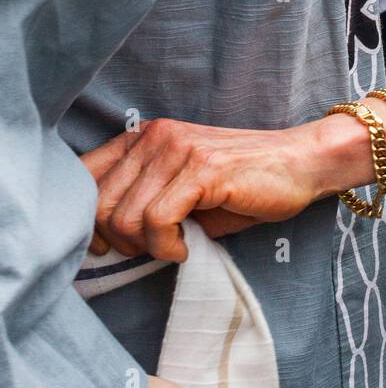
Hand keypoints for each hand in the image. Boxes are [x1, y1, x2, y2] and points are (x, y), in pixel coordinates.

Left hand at [83, 118, 322, 261]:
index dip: (83, 220)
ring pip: (125, 217)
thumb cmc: (243, 185)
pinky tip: (186, 248)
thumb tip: (102, 241)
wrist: (300, 165)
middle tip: (151, 250)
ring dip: (147, 248)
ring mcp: (178, 150)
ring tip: (176, 247)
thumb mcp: (182, 191)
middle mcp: (156, 136)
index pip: (84, 175)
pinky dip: (167, 247)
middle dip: (117, 241)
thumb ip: (143, 203)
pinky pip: (158, 221)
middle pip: (97, 204)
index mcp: (146, 137)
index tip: (105, 246)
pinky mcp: (202, 169)